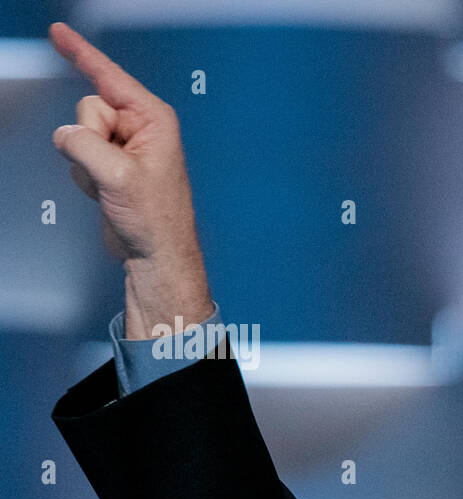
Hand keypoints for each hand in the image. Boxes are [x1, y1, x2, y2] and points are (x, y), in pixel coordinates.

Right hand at [48, 21, 210, 337]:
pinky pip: (78, 154)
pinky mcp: (110, 164)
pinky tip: (108, 193)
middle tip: (114, 170)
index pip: (109, 76)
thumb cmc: (156, 220)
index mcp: (154, 119)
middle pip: (88, 108)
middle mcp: (140, 128)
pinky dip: (85, 175)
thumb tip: (66, 135)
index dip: (81, 53)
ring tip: (115, 185)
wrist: (155, 255)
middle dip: (91, 137)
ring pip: (79, 132)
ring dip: (87, 161)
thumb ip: (85, 144)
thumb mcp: (119, 176)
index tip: (59, 32)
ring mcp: (123, 147)